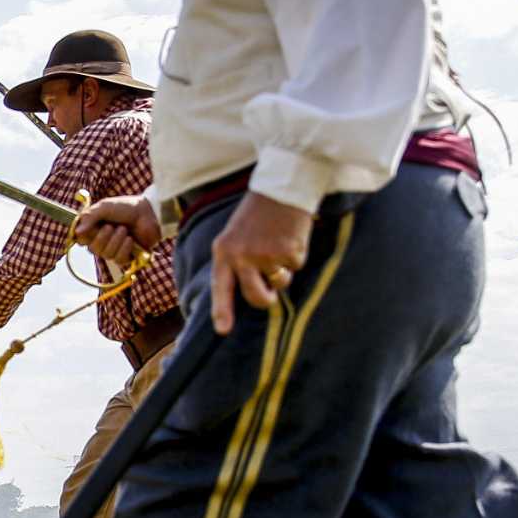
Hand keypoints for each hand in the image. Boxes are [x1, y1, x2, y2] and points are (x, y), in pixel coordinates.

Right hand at [74, 195, 160, 267]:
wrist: (149, 213)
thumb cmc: (126, 207)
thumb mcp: (104, 207)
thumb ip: (89, 217)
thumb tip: (77, 232)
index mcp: (94, 228)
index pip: (80, 240)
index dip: (83, 237)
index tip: (88, 231)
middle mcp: (102, 240)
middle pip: (92, 249)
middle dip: (103, 237)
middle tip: (112, 226)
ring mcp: (115, 249)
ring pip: (106, 255)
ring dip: (116, 241)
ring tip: (125, 230)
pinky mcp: (127, 256)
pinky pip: (119, 260)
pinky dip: (124, 249)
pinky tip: (130, 240)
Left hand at [208, 192, 313, 334]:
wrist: (282, 187)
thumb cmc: (258, 212)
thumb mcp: (235, 235)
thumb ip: (236, 261)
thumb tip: (250, 291)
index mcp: (224, 251)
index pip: (220, 287)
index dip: (222, 310)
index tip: (223, 331)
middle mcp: (241, 256)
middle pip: (255, 297)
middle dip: (266, 299)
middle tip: (270, 294)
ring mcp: (265, 256)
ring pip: (280, 283)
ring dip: (284, 270)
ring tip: (278, 243)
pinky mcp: (288, 253)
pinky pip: (296, 267)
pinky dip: (297, 254)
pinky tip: (291, 235)